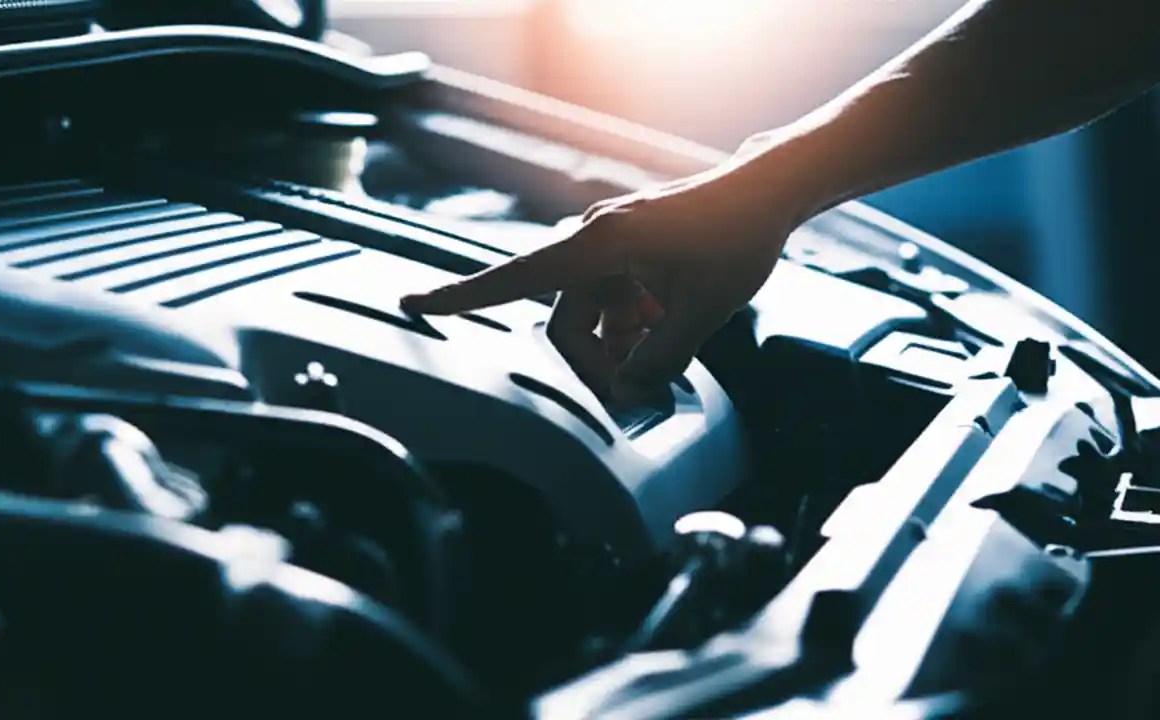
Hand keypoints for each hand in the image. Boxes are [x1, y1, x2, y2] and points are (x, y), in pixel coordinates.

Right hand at [400, 159, 807, 405]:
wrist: (767, 192)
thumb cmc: (735, 240)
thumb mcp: (701, 314)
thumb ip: (659, 361)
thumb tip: (627, 393)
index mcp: (598, 248)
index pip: (514, 279)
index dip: (460, 297)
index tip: (411, 304)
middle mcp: (593, 240)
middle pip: (566, 321)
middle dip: (596, 361)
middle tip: (640, 388)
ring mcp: (610, 244)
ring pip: (592, 315)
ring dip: (620, 342)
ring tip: (668, 348)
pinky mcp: (627, 248)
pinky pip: (611, 298)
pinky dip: (631, 322)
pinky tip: (668, 327)